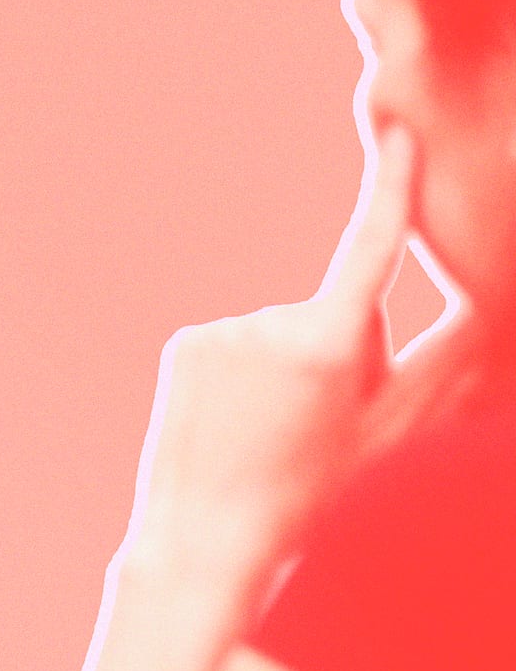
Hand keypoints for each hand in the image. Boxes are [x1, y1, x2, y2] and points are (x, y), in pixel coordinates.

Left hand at [130, 126, 417, 598]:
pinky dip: (241, 375)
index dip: (391, 186)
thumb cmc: (315, 499)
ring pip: (280, 335)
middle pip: (332, 318)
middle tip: (310, 430)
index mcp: (330, 343)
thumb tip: (491, 319)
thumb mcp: (391, 435)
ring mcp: (221, 329)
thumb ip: (444, 371)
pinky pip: (235, 343)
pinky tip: (233, 424)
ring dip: (285, 373)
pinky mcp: (184, 342)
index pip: (371, 246)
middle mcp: (270, 322)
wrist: (207, 540)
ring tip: (268, 435)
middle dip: (337, 359)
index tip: (400, 130)